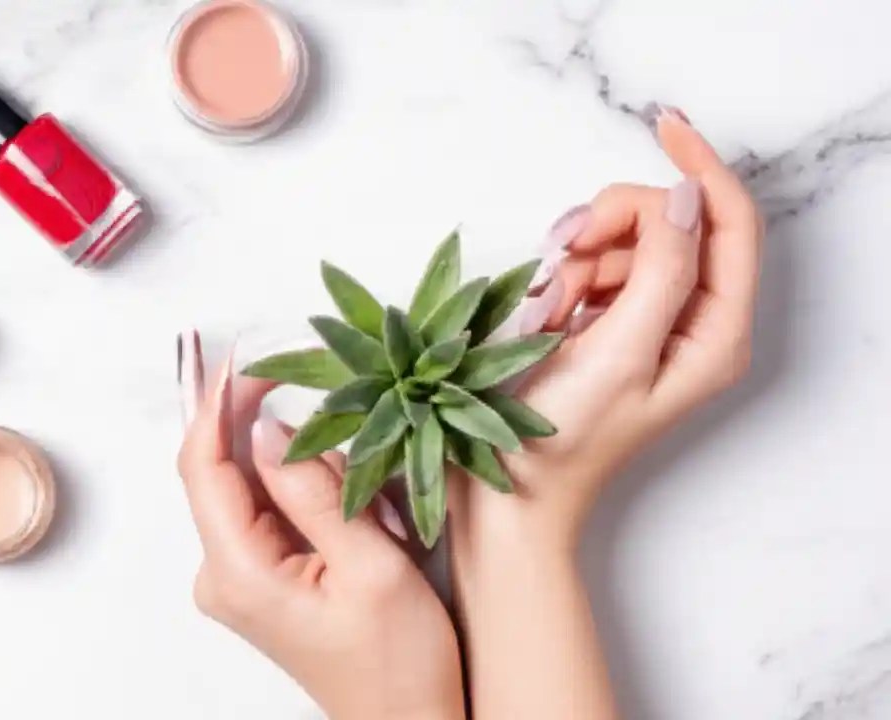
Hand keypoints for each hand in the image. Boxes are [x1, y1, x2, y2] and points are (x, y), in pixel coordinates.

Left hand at [176, 332, 465, 719]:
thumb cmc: (399, 662)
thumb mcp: (371, 567)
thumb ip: (315, 492)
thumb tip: (271, 429)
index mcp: (240, 572)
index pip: (203, 466)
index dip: (217, 403)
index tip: (243, 356)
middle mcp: (222, 576)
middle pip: (220, 471)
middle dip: (260, 420)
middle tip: (307, 377)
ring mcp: (238, 580)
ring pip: (248, 487)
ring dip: (293, 458)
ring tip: (354, 465)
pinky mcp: (260, 581)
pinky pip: (267, 512)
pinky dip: (300, 487)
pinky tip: (347, 491)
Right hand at [465, 104, 763, 545]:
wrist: (511, 496)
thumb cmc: (563, 440)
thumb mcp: (619, 351)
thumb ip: (661, 271)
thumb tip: (684, 201)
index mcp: (715, 335)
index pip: (730, 223)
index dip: (701, 168)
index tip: (662, 126)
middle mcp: (693, 325)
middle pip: (670, 225)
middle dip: (614, 225)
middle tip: (563, 251)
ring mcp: (650, 325)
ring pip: (626, 243)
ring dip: (579, 258)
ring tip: (546, 308)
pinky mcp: (611, 326)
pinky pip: (596, 268)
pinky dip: (564, 278)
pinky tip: (544, 314)